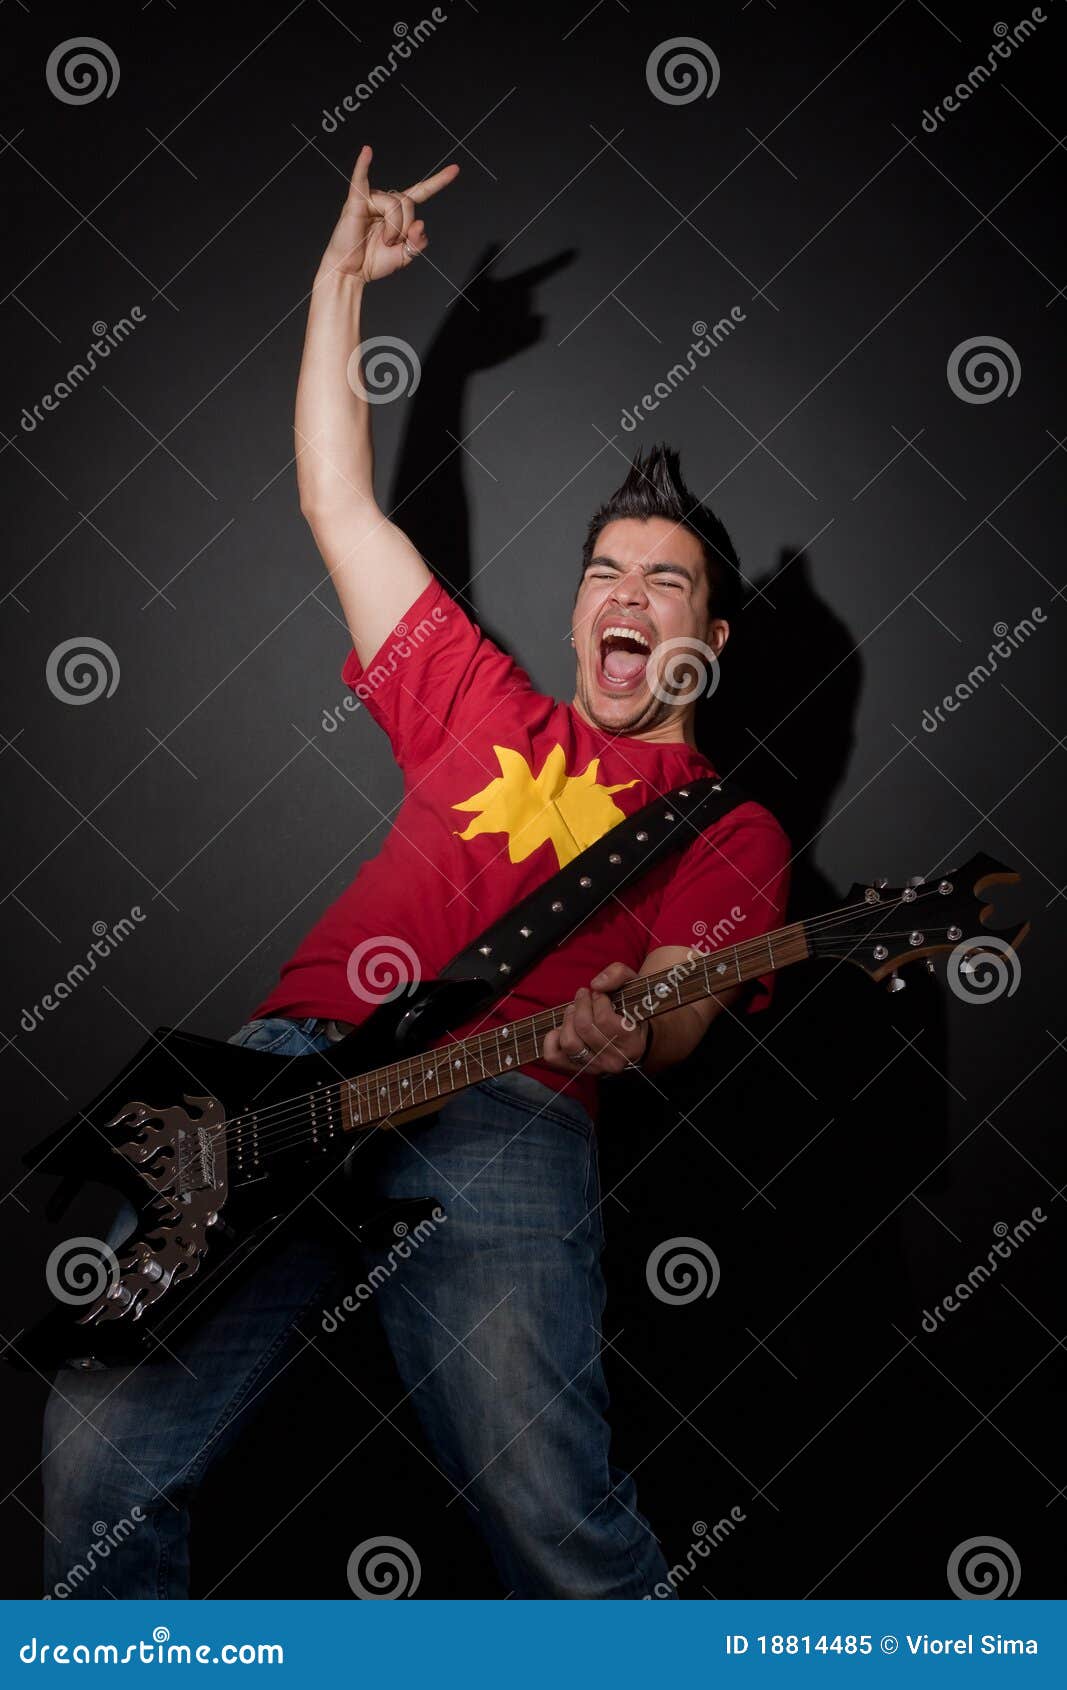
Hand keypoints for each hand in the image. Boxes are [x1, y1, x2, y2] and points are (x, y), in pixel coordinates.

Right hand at [319, 144, 459, 283]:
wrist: (350, 272)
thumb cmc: (372, 262)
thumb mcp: (404, 256)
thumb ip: (417, 243)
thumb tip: (420, 223)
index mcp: (397, 213)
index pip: (421, 192)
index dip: (438, 182)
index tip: (455, 170)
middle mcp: (385, 202)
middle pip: (408, 202)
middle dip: (404, 227)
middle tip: (391, 242)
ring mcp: (370, 200)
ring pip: (395, 203)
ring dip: (393, 228)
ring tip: (381, 240)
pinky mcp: (355, 202)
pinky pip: (361, 179)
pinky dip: (363, 164)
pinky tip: (367, 152)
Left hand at [541, 962, 649, 1077]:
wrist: (630, 1037)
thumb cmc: (630, 1009)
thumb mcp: (633, 985)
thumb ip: (618, 974)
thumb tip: (596, 984)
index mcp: (632, 1043)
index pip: (604, 1019)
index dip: (598, 999)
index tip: (600, 994)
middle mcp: (614, 1061)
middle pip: (584, 1027)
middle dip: (580, 1005)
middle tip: (584, 996)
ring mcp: (594, 1068)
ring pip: (569, 1042)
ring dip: (568, 1019)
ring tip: (574, 1010)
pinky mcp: (576, 1069)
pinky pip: (553, 1055)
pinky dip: (552, 1038)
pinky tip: (564, 1027)